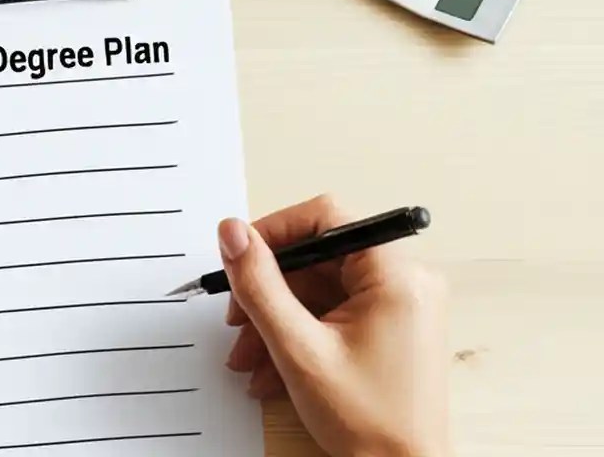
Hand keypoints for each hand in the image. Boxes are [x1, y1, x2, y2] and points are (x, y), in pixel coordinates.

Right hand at [220, 196, 449, 456]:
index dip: (276, 231)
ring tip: (247, 356)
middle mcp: (406, 282)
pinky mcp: (390, 327)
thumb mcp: (298, 348)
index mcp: (397, 276)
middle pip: (318, 257)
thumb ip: (259, 285)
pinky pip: (333, 312)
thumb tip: (232, 232)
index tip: (241, 256)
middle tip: (236, 319)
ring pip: (320, 289)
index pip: (326, 217)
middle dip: (269, 290)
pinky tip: (270, 368)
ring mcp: (400, 306)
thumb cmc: (369, 421)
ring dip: (277, 319)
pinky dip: (299, 333)